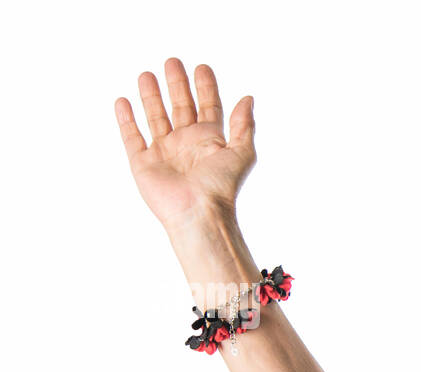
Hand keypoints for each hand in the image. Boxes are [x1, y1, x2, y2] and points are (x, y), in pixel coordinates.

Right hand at [115, 58, 255, 232]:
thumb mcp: (241, 152)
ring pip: (156, 117)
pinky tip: (123, 101)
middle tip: (173, 62)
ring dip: (151, 96)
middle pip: (181, 107)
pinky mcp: (143, 163)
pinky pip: (132, 137)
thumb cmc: (221, 186)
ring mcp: (164, 153)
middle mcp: (186, 144)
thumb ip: (244, 125)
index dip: (206, 87)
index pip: (208, 107)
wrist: (198, 211)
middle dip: (177, 84)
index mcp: (210, 141)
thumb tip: (248, 98)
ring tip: (146, 74)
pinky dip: (126, 119)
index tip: (202, 67)